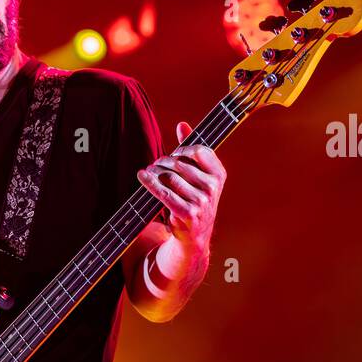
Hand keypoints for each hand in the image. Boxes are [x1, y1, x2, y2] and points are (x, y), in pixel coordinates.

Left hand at [137, 121, 225, 249]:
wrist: (195, 236)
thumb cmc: (194, 200)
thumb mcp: (199, 176)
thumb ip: (192, 151)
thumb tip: (182, 124)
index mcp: (219, 176)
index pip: (199, 150)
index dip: (182, 150)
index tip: (174, 155)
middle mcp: (212, 188)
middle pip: (179, 163)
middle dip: (163, 162)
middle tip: (155, 166)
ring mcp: (200, 201)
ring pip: (169, 177)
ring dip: (154, 172)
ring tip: (149, 173)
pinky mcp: (186, 213)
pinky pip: (163, 192)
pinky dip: (149, 182)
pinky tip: (142, 176)